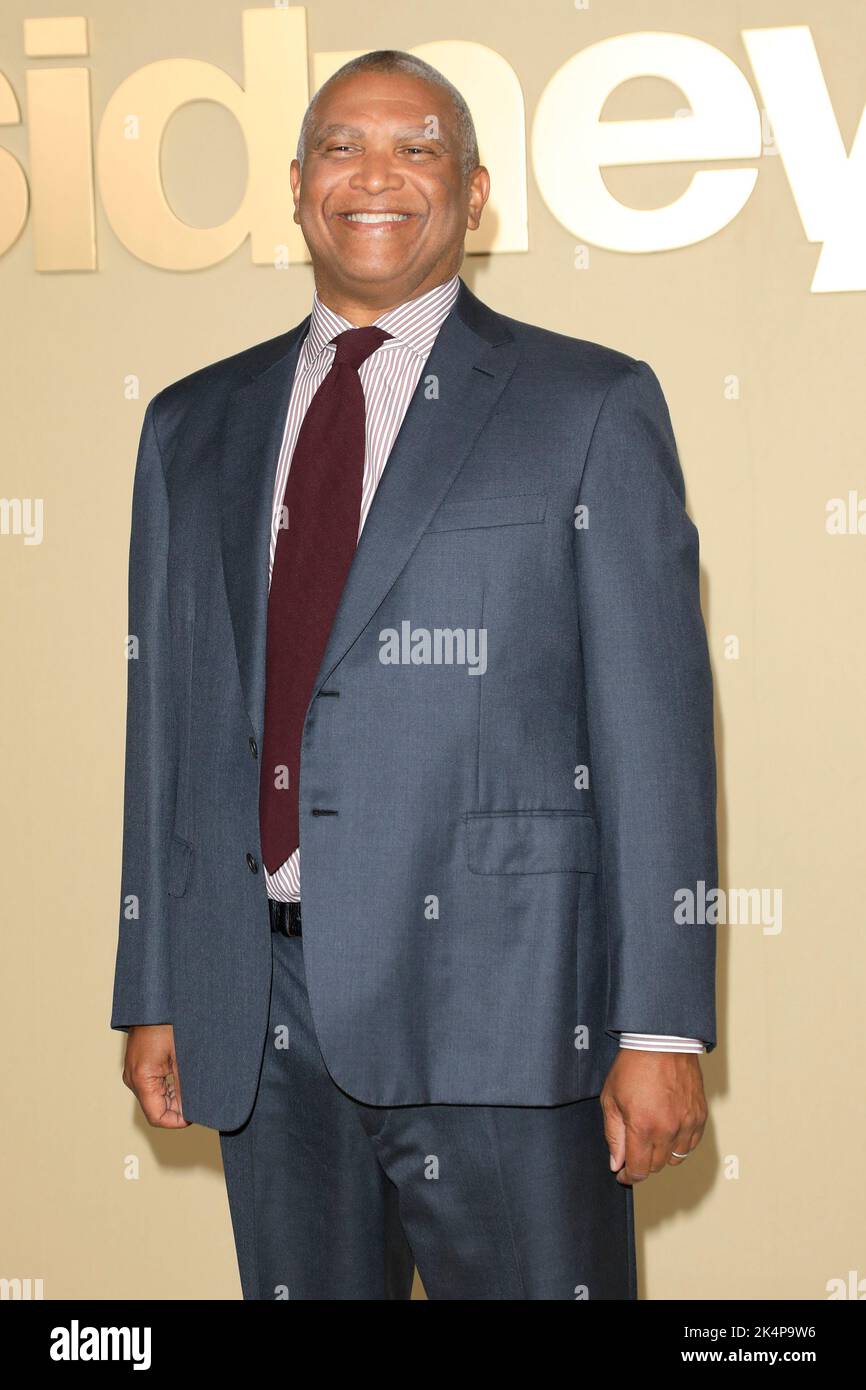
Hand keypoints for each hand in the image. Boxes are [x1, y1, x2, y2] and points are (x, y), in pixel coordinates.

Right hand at [122, 1024, 190, 1127]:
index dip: (177, 1122)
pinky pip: (151, 1087)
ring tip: (193, 1090)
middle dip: (177, 1110)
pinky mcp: (136, 1067)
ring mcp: (133, 1073)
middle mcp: (133, 1079)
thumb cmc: (166, 1023)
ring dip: (173, 1099)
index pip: (157, 1117)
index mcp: (142, 1078)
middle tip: (198, 1101)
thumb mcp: (182, 1056)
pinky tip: (182, 1081)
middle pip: (155, 1109)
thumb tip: (192, 1108)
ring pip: (154, 1099)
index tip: (194, 1116)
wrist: (152, 1002)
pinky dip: (167, 1089)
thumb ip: (185, 1086)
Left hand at [601, 1049, 706, 1184]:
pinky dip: (680, 1145)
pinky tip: (668, 1133)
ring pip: (675, 1158)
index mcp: (644, 1126)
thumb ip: (614, 1135)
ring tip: (651, 1140)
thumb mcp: (611, 1099)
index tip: (623, 1173)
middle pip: (657, 1166)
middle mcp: (668, 1129)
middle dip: (642, 1164)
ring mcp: (687, 1123)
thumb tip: (617, 1162)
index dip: (628, 1176)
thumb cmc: (633, 1066)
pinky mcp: (700, 1116)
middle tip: (633, 1153)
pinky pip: (691, 1144)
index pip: (639, 1170)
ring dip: (661, 1156)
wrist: (661, 1041)